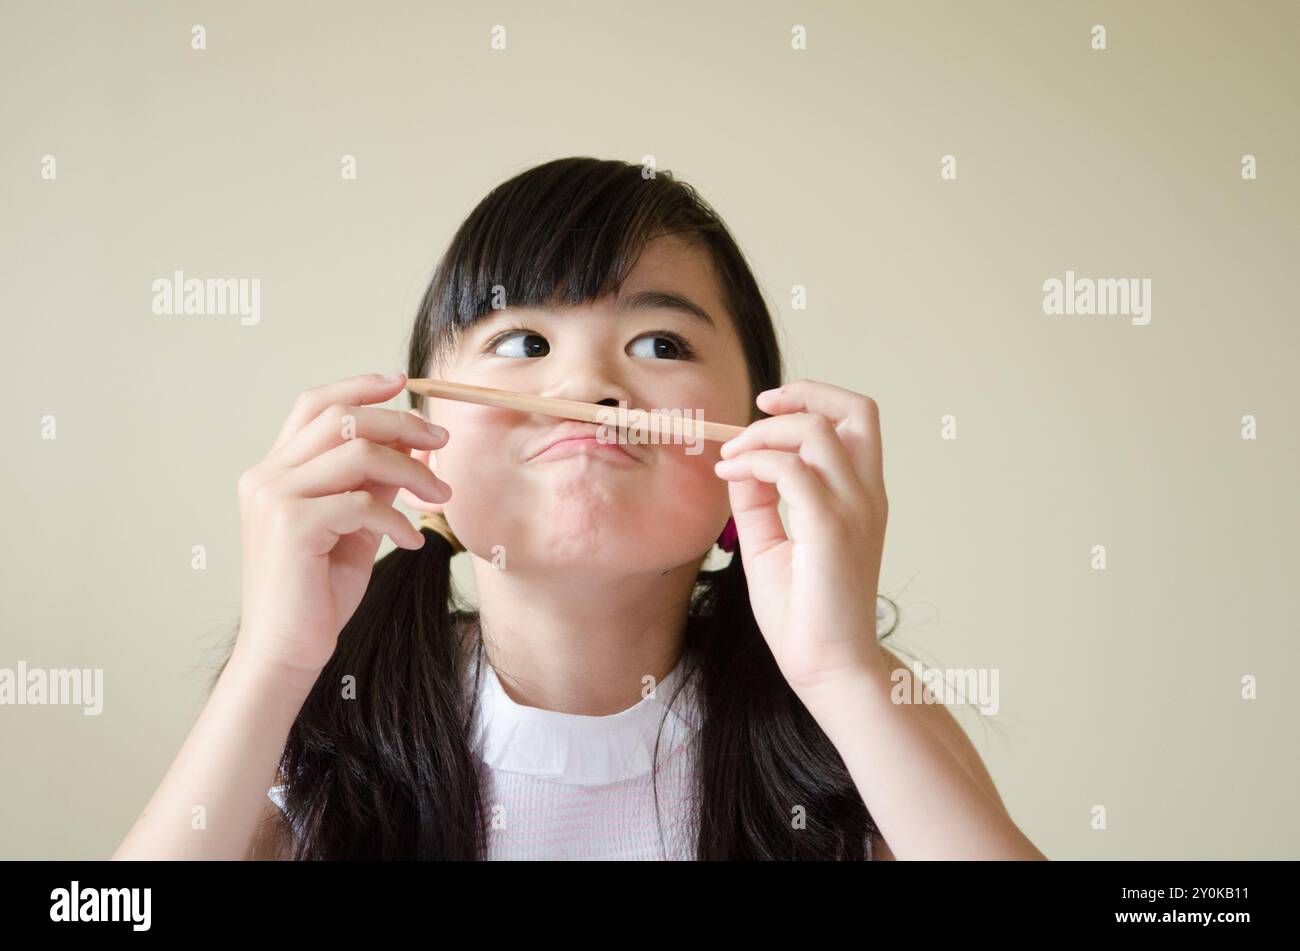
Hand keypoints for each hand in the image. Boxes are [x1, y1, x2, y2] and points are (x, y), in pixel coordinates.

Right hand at [235, 372, 451, 677]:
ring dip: (411, 471)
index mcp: (274, 471)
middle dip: (400, 422)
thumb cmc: (317, 594)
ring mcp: (274, 498)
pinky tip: (412, 543)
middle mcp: (266, 476)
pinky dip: (398, 519)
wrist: (285, 652)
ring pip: (358, 453)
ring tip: (439, 496)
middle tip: (441, 440)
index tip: (403, 382)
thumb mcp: (354, 527)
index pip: (315, 405)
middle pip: (341, 417)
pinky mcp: (292, 526)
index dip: (360, 386)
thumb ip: (373, 484)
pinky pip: (363, 503)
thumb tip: (411, 445)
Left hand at [713, 379, 888, 695]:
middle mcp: (866, 496)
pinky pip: (790, 470)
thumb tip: (739, 466)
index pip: (855, 422)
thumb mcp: (772, 546)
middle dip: (803, 393)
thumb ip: (760, 503)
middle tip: (756, 408)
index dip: (812, 400)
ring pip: (817, 430)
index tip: (766, 410)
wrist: (828, 669)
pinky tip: (731, 476)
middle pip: (855, 409)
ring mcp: (853, 510)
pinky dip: (755, 462)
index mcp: (861, 498)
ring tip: (732, 457)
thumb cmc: (805, 616)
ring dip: (766, 433)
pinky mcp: (830, 529)